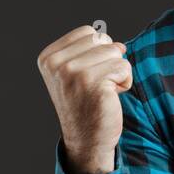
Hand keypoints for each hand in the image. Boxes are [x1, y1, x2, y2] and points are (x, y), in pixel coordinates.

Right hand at [37, 25, 132, 173]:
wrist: (87, 140)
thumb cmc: (86, 104)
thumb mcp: (77, 72)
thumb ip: (92, 51)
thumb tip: (120, 45)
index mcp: (49, 58)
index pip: (88, 33)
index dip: (96, 51)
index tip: (87, 76)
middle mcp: (57, 64)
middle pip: (103, 40)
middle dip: (108, 61)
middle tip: (96, 86)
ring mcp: (74, 73)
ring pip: (116, 52)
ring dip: (117, 72)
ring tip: (103, 92)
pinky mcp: (94, 84)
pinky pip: (125, 67)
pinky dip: (125, 82)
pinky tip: (111, 98)